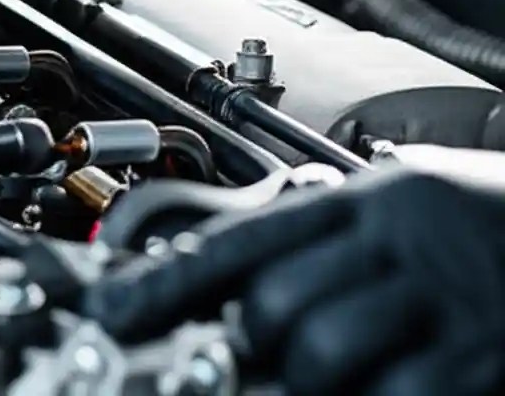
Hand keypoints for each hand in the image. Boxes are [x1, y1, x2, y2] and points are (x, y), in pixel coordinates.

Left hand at [85, 169, 504, 395]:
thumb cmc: (492, 232)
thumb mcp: (401, 214)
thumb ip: (316, 243)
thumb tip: (216, 276)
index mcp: (371, 200)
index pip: (244, 239)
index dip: (166, 283)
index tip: (109, 314)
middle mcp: (401, 238)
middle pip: (273, 301)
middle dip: (258, 341)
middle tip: (274, 352)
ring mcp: (447, 298)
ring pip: (320, 350)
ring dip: (314, 377)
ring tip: (347, 369)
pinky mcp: (487, 354)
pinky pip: (398, 394)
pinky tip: (398, 383)